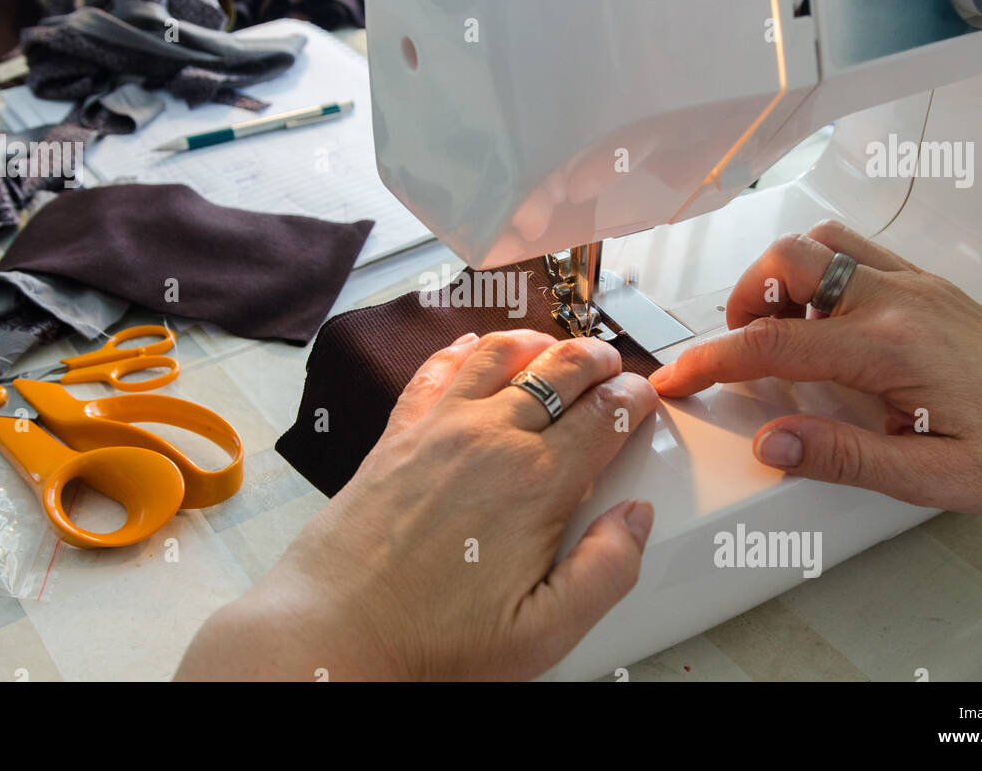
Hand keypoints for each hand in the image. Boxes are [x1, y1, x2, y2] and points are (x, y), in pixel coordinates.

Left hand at [177, 330, 658, 680]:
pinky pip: (438, 368)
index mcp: (537, 482)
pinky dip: (464, 349)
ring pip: (500, 353)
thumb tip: (637, 520)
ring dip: (537, 342)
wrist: (338, 627)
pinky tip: (473, 348)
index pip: (604, 415)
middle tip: (612, 366)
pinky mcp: (399, 432)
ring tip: (555, 348)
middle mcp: (490, 438)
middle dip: (597, 358)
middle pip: (560, 369)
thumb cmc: (434, 639)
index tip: (643, 398)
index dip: (634, 398)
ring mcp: (440, 427)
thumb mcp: (544, 631)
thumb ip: (606, 572)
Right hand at [650, 221, 981, 547]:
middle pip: (788, 260)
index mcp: (892, 348)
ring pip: (820, 241)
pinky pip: (856, 249)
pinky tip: (827, 320)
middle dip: (742, 300)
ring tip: (782, 330)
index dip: (710, 361)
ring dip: (781, 277)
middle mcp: (899, 300)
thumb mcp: (928, 477)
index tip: (675, 377)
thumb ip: (842, 456)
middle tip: (740, 351)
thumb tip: (771, 441)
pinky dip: (819, 272)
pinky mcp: (927, 284)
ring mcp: (915, 284)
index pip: (774, 342)